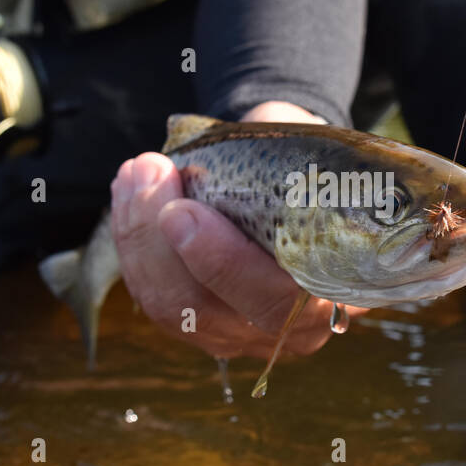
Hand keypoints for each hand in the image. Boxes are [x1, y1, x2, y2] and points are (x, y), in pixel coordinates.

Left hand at [109, 102, 367, 359]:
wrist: (305, 188)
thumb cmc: (316, 170)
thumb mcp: (316, 154)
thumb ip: (292, 153)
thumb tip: (253, 133)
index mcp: (335, 290)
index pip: (277, 300)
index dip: (223, 264)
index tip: (181, 212)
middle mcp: (289, 328)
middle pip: (206, 310)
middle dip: (159, 243)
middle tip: (147, 173)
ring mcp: (242, 332)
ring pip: (172, 307)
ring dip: (138, 237)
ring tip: (135, 173)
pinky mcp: (201, 324)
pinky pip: (155, 296)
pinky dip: (134, 244)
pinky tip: (130, 193)